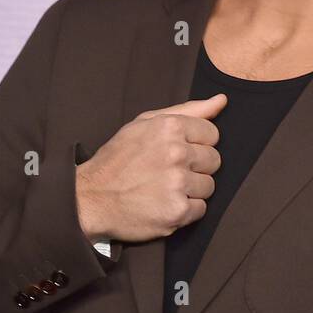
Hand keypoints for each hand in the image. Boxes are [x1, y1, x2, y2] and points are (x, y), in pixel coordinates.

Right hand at [75, 94, 225, 242]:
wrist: (90, 198)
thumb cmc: (119, 159)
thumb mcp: (145, 124)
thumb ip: (188, 110)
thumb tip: (222, 100)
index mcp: (170, 128)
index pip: (212, 133)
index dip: (196, 143)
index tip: (177, 151)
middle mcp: (176, 153)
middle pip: (214, 160)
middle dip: (196, 166)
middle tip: (169, 171)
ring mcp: (177, 183)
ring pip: (209, 186)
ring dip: (191, 189)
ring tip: (165, 188)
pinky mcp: (177, 211)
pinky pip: (201, 209)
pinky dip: (185, 210)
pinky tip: (164, 204)